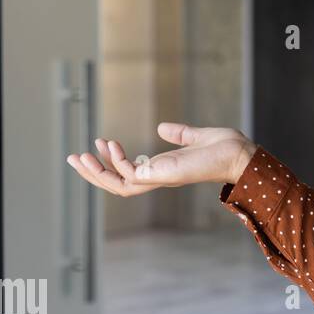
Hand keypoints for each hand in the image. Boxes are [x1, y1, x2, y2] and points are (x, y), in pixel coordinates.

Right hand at [66, 122, 256, 195]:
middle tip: (72, 158)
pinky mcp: (163, 175)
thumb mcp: (195, 137)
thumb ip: (179, 134)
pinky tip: (110, 146)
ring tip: (81, 156)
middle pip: (116, 184)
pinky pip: (131, 174)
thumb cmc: (225, 149)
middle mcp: (158, 178)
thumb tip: (162, 128)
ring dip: (97, 172)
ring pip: (117, 185)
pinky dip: (117, 162)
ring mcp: (159, 179)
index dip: (108, 165)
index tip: (97, 146)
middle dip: (92, 174)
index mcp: (163, 170)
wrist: (240, 154)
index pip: (127, 175)